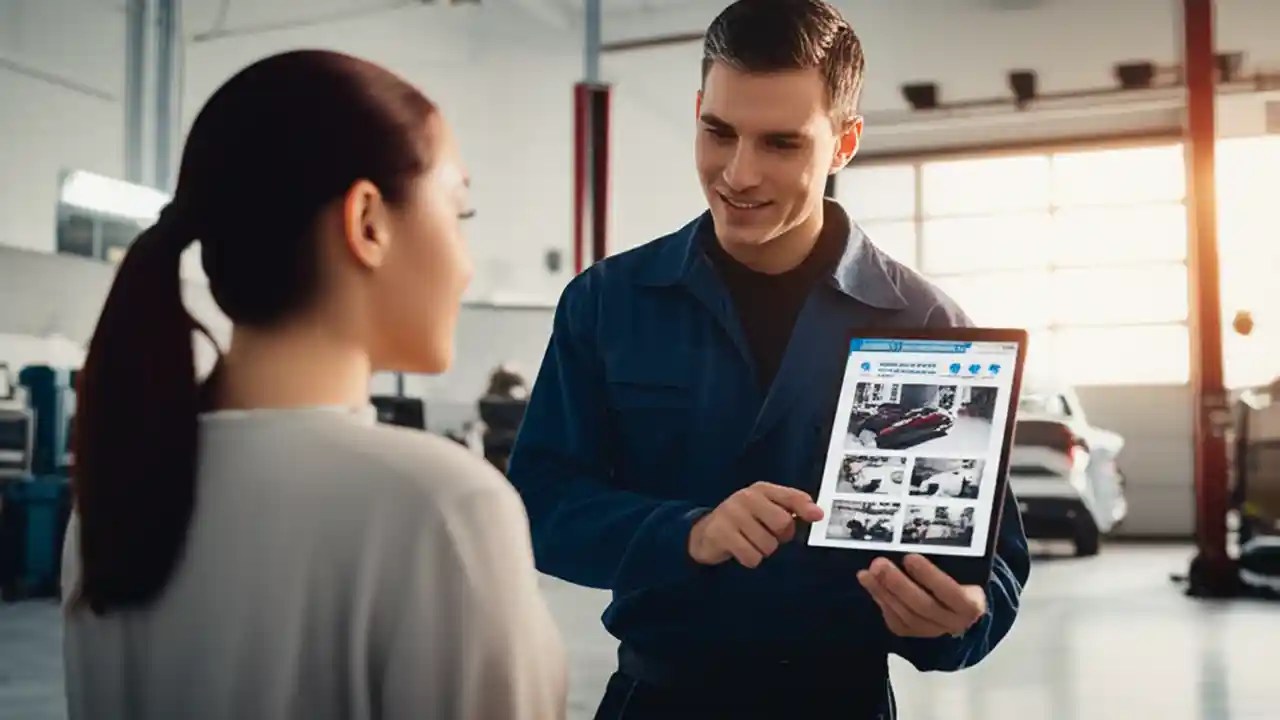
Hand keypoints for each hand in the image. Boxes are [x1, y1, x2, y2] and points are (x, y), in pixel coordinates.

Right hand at [688, 482, 824, 567]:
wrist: (706, 532)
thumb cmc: (744, 521)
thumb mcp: (766, 508)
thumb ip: (791, 507)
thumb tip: (817, 513)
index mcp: (761, 490)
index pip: (790, 496)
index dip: (805, 508)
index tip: (817, 517)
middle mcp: (746, 498)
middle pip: (782, 524)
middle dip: (779, 537)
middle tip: (767, 535)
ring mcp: (732, 514)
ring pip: (767, 545)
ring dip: (762, 550)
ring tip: (750, 542)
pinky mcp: (721, 533)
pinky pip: (751, 556)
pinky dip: (750, 559)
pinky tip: (740, 550)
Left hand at [857, 555, 985, 637]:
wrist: (957, 606)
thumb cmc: (959, 577)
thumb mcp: (961, 568)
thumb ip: (946, 557)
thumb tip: (919, 534)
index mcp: (971, 604)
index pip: (951, 592)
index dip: (929, 576)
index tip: (910, 557)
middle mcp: (953, 622)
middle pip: (924, 606)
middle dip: (898, 584)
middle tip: (879, 564)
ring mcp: (932, 631)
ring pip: (906, 615)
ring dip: (883, 592)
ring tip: (867, 573)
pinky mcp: (913, 634)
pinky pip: (894, 620)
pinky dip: (880, 600)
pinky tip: (870, 584)